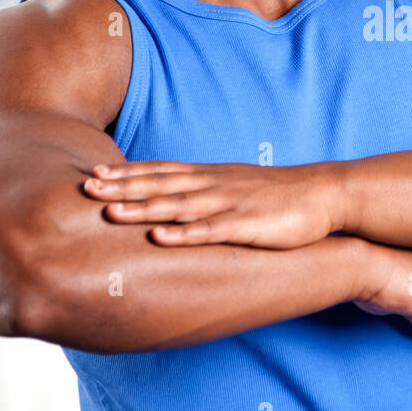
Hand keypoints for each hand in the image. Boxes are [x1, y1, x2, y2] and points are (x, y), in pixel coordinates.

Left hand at [83, 160, 342, 248]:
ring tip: (111, 213)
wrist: (324, 194)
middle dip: (123, 187)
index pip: (161, 171)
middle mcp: (214, 185)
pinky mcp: (249, 225)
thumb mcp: (236, 187)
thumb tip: (175, 200)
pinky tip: (161, 239)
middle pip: (161, 184)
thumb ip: (206, 192)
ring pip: (179, 205)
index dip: (127, 173)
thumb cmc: (278, 195)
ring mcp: (230, 204)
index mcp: (211, 176)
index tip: (94, 173)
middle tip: (87, 188)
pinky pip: (212, 231)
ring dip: (144, 208)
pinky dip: (184, 234)